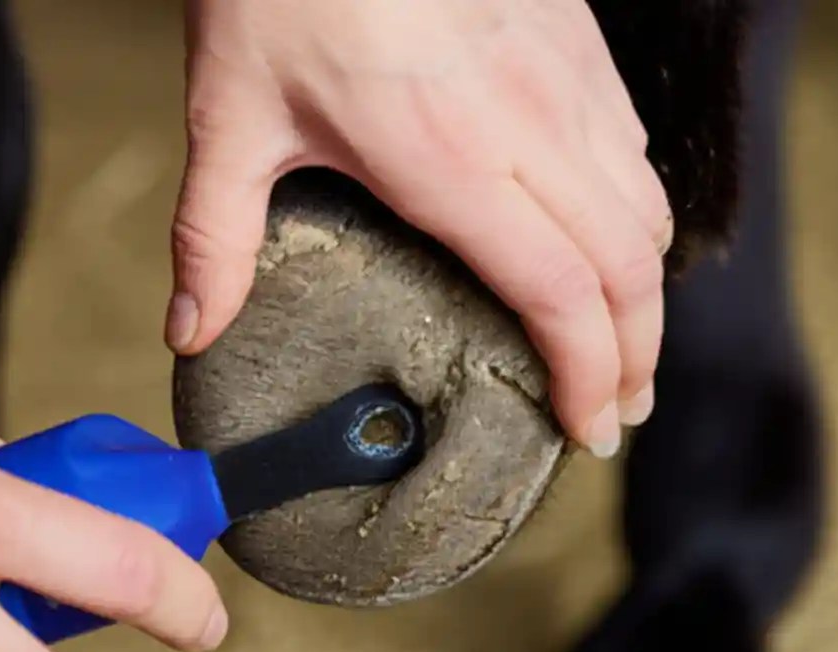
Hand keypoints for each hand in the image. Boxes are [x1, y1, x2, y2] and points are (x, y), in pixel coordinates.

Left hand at [168, 0, 671, 457]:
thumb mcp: (231, 119)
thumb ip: (214, 237)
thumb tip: (192, 329)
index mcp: (450, 160)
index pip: (560, 292)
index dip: (590, 374)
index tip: (590, 427)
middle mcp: (530, 123)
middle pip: (629, 265)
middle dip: (638, 354)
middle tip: (619, 412)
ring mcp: (563, 76)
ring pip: (645, 205)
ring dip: (645, 288)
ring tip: (623, 343)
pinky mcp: (571, 39)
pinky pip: (632, 144)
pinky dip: (634, 211)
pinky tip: (605, 236)